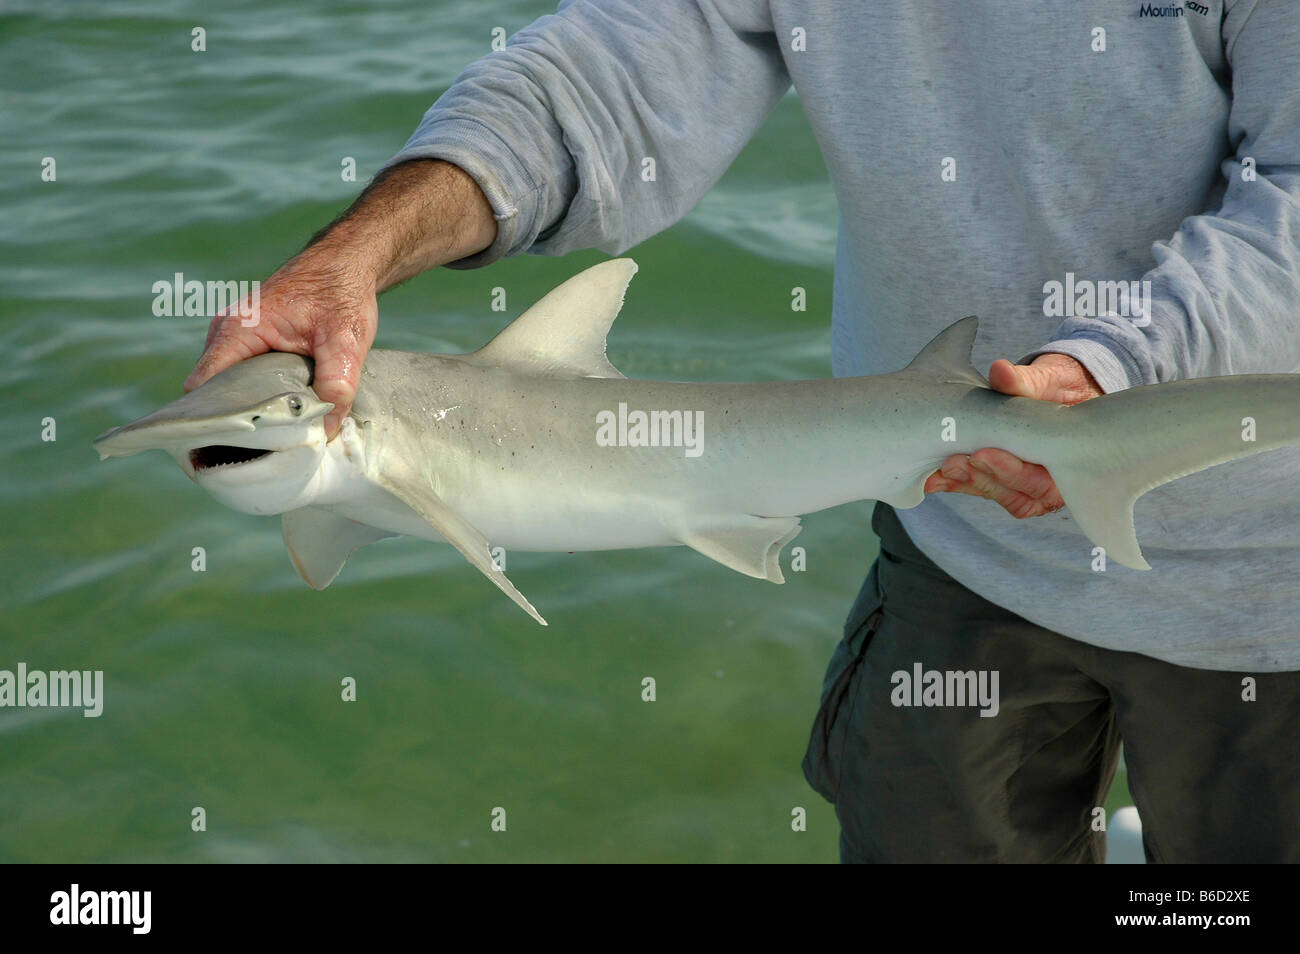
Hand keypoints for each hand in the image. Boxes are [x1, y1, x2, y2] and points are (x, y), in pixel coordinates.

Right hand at [185, 246, 377, 439]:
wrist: (346, 262)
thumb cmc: (342, 292)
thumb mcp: (345, 340)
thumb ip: (337, 386)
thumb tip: (325, 432)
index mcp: (238, 331)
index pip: (205, 389)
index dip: (213, 421)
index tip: (229, 449)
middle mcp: (226, 334)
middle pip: (214, 393)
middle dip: (233, 423)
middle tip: (256, 455)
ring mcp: (235, 339)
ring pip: (229, 388)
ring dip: (249, 411)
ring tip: (269, 441)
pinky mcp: (249, 345)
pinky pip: (243, 379)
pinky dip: (259, 398)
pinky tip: (280, 418)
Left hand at [923, 353, 1103, 517]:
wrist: (1053, 395)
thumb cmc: (1059, 388)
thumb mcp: (1050, 379)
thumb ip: (1027, 381)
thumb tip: (1000, 371)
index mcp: (1071, 462)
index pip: (1042, 480)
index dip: (1012, 471)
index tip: (982, 454)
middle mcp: (1052, 482)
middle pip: (1016, 492)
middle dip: (982, 477)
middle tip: (953, 461)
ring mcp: (1025, 485)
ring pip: (995, 493)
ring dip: (966, 482)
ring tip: (941, 468)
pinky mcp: (1002, 482)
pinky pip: (980, 487)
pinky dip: (957, 484)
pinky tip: (933, 478)